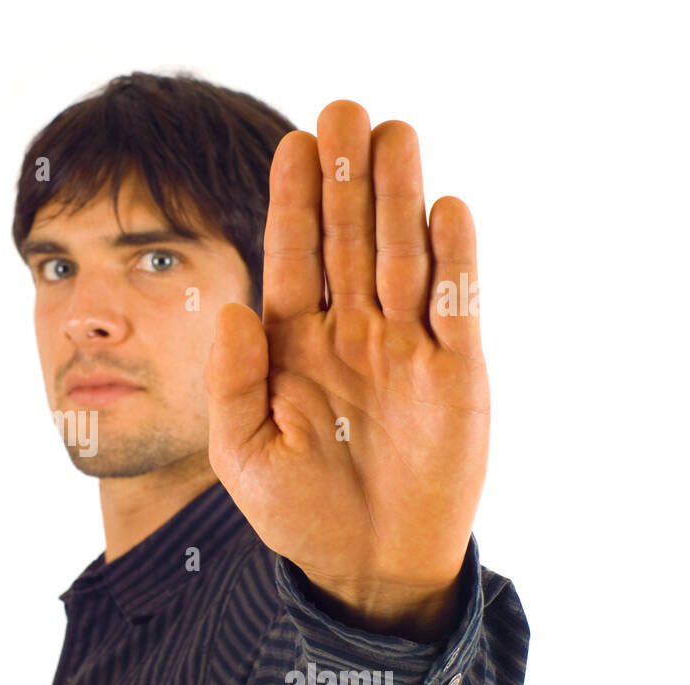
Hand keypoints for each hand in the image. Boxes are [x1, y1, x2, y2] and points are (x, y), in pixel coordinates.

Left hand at [205, 100, 488, 633]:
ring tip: (392, 133)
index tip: (292, 144)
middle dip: (346, 177)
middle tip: (343, 110)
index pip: (292, 258)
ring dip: (399, 196)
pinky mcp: (456, 374)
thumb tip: (232, 306)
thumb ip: (233, 382)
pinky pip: (457, 304)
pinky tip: (445, 206)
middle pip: (350, 239)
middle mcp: (350, 335)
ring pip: (403, 255)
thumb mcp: (243, 454)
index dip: (293, 202)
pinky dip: (454, 257)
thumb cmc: (296, 515)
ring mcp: (404, 350)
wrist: (366, 568)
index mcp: (294, 347)